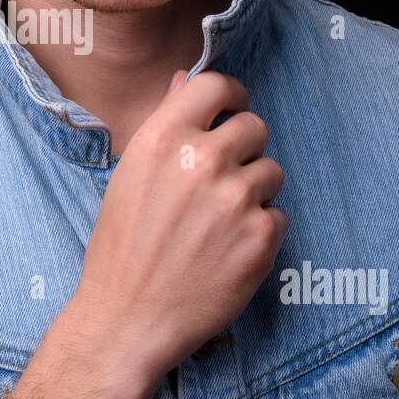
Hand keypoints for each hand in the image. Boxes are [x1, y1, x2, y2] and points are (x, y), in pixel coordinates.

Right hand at [71, 69, 286, 383]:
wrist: (127, 319)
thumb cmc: (121, 248)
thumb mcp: (130, 175)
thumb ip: (164, 124)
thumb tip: (185, 80)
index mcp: (163, 138)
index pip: (217, 86)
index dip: (229, 97)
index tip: (229, 112)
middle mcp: (203, 160)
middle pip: (255, 126)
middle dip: (244, 149)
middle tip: (221, 181)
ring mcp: (236, 199)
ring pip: (271, 172)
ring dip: (254, 192)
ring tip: (219, 223)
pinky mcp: (261, 237)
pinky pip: (278, 215)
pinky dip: (260, 232)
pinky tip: (227, 250)